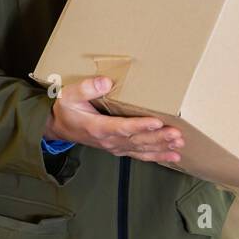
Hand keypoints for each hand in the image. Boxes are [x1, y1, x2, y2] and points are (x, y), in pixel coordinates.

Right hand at [44, 76, 183, 163]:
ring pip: (141, 149)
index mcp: (97, 127)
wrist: (59, 127)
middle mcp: (109, 140)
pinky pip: (140, 155)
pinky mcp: (119, 148)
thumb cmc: (66, 109)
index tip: (157, 122)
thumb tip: (106, 82)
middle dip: (158, 138)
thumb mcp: (69, 94)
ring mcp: (115, 147)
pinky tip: (173, 156)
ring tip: (178, 145)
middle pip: (137, 141)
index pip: (122, 127)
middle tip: (176, 135)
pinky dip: (157, 156)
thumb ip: (87, 88)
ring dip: (161, 147)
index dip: (140, 126)